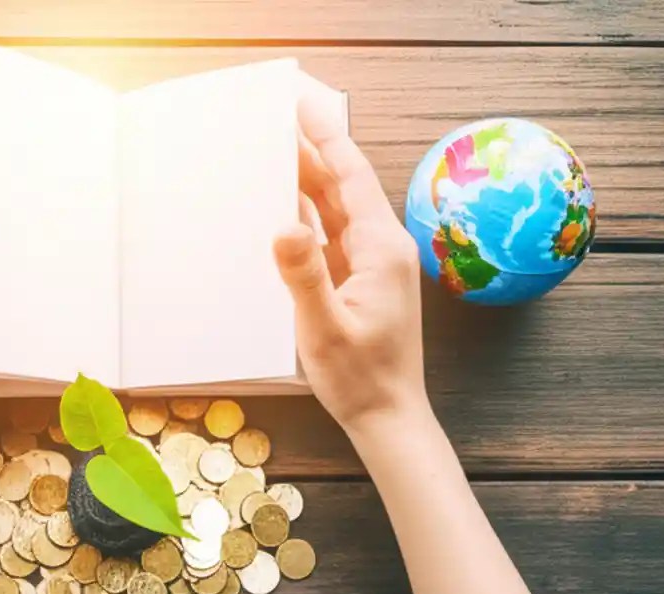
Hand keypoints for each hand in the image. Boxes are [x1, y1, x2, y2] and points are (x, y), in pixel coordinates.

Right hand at [273, 74, 426, 431]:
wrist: (389, 418)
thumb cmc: (361, 378)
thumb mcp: (324, 328)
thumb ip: (304, 275)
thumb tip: (284, 225)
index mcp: (380, 249)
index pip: (351, 176)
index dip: (326, 137)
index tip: (303, 105)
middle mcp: (382, 248)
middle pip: (343, 187)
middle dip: (311, 152)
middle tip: (275, 122)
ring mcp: (374, 265)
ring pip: (337, 211)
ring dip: (307, 183)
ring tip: (274, 155)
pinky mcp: (363, 282)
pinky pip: (333, 236)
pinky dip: (309, 218)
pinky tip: (286, 212)